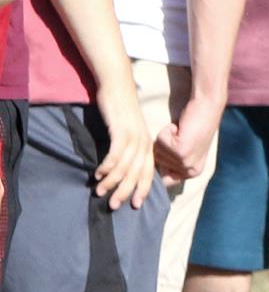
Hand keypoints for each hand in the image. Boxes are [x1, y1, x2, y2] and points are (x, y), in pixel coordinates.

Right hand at [93, 89, 155, 209]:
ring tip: (100, 192)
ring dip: (112, 181)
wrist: (117, 86)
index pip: (148, 172)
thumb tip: (121, 169)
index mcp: (147, 145)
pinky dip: (108, 166)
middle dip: (126, 192)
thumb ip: (127, 149)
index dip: (143, 189)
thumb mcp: (128, 132)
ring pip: (126, 166)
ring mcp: (134, 136)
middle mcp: (144, 142)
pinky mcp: (121, 130)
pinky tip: (98, 174)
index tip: (136, 205)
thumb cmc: (120, 111)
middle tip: (113, 205)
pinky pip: (116, 153)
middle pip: (137, 173)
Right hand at [154, 97, 221, 183]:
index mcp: (192, 173)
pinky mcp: (181, 151)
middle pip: (156, 163)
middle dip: (165, 145)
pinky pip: (159, 141)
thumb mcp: (184, 149)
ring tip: (181, 131)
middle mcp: (190, 171)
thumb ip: (171, 163)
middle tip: (181, 136)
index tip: (174, 147)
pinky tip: (180, 127)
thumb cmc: (194, 125)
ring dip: (166, 137)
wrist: (207, 106)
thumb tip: (149, 175)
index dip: (162, 160)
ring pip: (157, 150)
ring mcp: (186, 162)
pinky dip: (166, 130)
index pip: (164, 180)